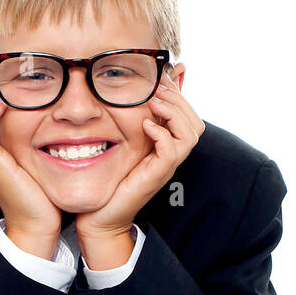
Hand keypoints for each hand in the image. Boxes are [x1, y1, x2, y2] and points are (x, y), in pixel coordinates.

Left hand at [74, 76, 205, 269]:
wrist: (99, 215)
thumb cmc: (108, 179)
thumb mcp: (121, 143)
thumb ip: (132, 121)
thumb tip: (137, 97)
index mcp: (166, 146)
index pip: (189, 115)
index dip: (178, 94)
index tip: (159, 79)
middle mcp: (171, 156)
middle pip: (195, 122)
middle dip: (178, 99)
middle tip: (156, 87)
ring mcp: (166, 166)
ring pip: (191, 134)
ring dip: (174, 113)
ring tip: (153, 102)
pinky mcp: (157, 175)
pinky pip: (172, 151)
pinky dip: (163, 135)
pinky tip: (146, 126)